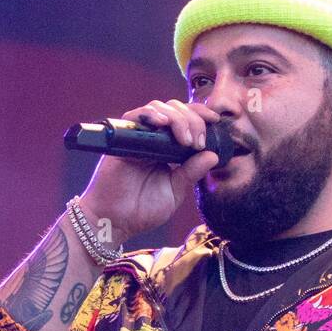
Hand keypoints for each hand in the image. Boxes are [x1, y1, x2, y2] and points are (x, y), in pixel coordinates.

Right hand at [79, 99, 222, 239]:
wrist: (116, 222)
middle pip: (175, 109)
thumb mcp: (175, 191)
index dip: (200, 115)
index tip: (215, 120)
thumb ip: (191, 172)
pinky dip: (151, 114)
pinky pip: (135, 116)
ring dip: (177, 118)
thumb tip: (213, 155)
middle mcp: (153, 139)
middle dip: (193, 120)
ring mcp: (137, 137)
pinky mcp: (121, 139)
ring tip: (185, 140)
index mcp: (167, 149)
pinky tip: (163, 123)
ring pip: (158, 108)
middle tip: (198, 142)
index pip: (186, 120)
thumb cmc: (142, 210)